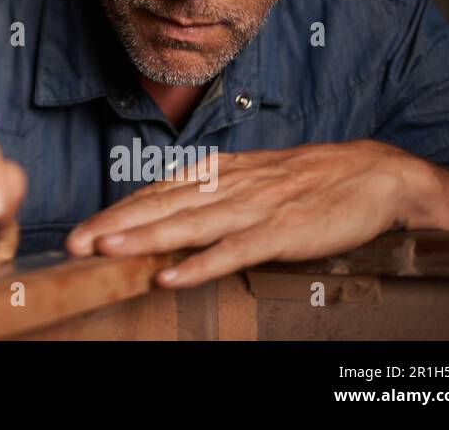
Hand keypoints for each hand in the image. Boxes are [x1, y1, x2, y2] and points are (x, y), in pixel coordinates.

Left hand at [65, 140, 425, 287]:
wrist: (373, 174)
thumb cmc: (308, 180)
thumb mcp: (250, 177)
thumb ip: (210, 192)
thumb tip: (166, 209)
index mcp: (218, 172)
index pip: (156, 192)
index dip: (117, 211)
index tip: (82, 231)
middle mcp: (228, 185)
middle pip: (160, 206)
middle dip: (114, 225)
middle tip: (75, 244)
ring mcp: (254, 208)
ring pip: (188, 225)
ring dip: (144, 238)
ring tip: (107, 251)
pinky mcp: (281, 232)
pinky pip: (234, 251)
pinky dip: (201, 264)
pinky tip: (172, 277)